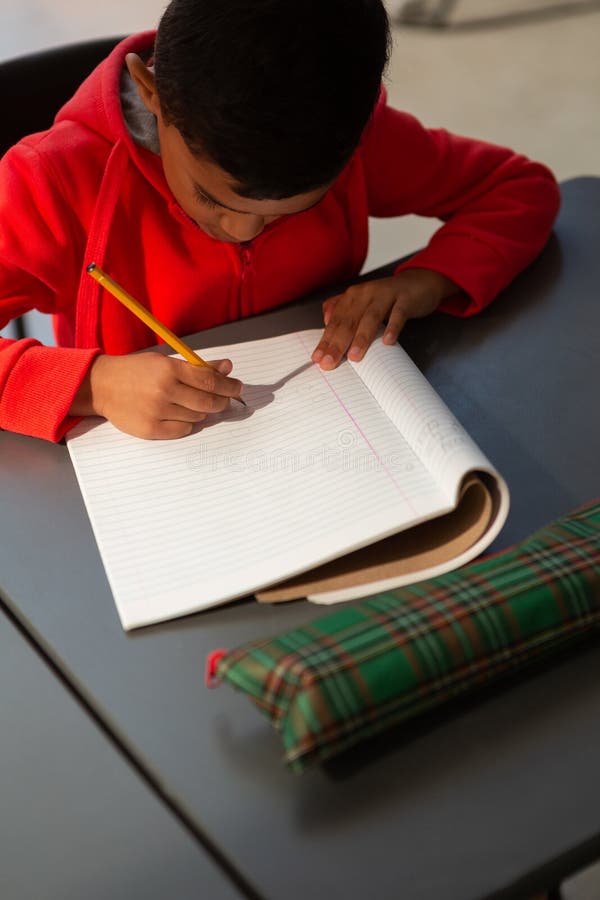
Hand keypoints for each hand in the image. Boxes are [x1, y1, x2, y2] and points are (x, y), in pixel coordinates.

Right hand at [70, 351, 242, 438]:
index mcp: (169, 369)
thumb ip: (198, 366)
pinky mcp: (151, 429)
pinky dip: (187, 424)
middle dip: (222, 402)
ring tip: (190, 403)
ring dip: (200, 412)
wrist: (102, 386)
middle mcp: (164, 390)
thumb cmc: (137, 371)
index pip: (209, 380)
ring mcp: (157, 412)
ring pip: (197, 417)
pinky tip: (178, 414)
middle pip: (208, 402)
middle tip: (225, 400)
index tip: (237, 388)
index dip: (228, 386)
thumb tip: (227, 367)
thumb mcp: (166, 361)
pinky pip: (183, 430)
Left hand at [311, 268, 457, 369]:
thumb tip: (326, 323)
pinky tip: (388, 342)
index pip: (335, 321)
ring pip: (370, 317)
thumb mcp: (361, 303)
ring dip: (361, 337)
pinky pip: (398, 314)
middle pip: (349, 321)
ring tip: (354, 356)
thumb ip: (342, 310)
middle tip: (329, 362)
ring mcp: (385, 295)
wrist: (417, 283)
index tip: (317, 359)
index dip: (325, 340)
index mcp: (352, 296)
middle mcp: (366, 293)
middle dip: (337, 343)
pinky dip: (393, 327)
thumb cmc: (386, 299)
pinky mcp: (405, 299)